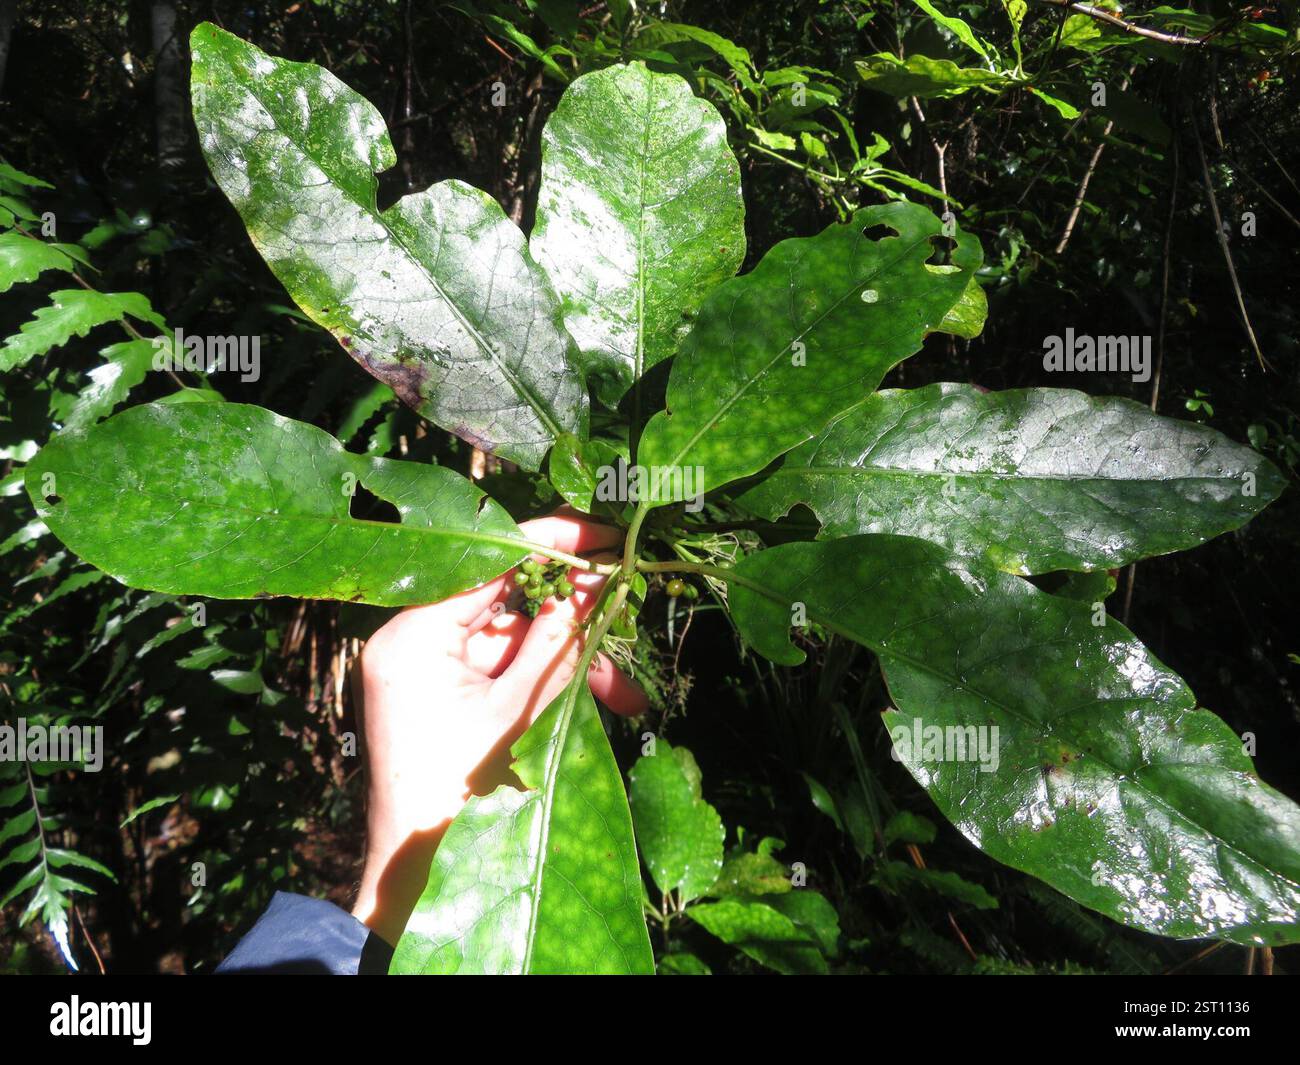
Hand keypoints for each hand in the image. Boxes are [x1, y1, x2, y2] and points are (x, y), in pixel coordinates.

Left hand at [350, 513, 646, 946]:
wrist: (421, 877)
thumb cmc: (464, 795)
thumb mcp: (522, 709)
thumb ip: (560, 638)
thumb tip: (596, 579)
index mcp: (414, 635)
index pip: (489, 561)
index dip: (552, 544)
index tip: (603, 534)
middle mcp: (411, 642)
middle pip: (508, 605)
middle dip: (573, 624)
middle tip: (628, 621)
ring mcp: (425, 671)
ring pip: (513, 643)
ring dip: (568, 663)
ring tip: (623, 697)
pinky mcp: (440, 698)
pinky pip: (501, 673)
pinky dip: (543, 685)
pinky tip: (593, 704)